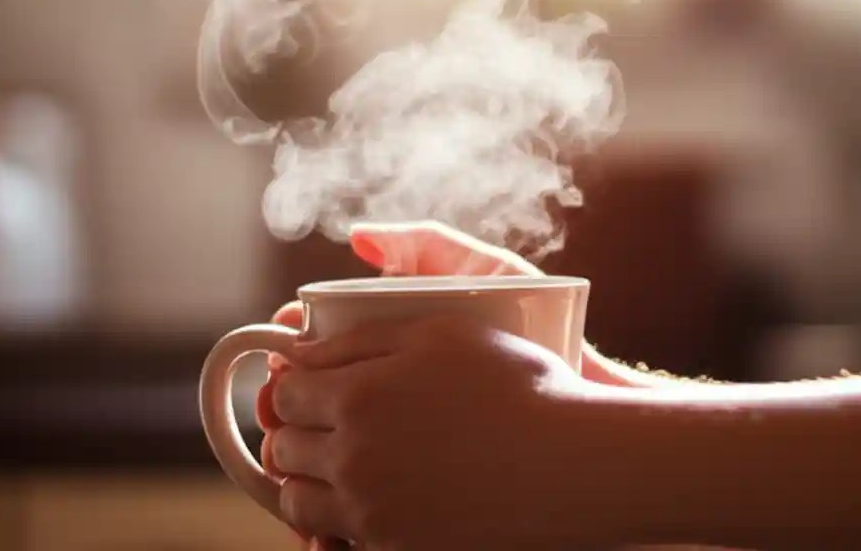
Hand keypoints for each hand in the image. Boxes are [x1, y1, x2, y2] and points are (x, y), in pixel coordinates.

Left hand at [271, 313, 593, 548]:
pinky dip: (339, 528)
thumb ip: (357, 338)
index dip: (294, 388)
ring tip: (342, 469)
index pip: (284, 396)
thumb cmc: (518, 386)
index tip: (312, 387)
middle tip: (326, 426)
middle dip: (297, 434)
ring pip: (299, 505)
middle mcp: (352, 459)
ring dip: (308, 483)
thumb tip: (296, 352)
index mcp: (356, 397)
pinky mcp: (398, 550)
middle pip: (284, 451)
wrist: (576, 464)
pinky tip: (372, 506)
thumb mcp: (440, 332)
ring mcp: (374, 513)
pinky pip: (339, 545)